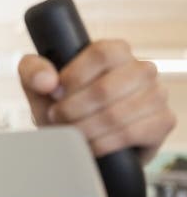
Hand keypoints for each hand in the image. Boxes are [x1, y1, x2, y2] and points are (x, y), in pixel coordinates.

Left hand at [19, 39, 175, 163]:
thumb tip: (47, 82)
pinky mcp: (163, 122)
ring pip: (116, 114)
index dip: (74, 76)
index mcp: (116, 50)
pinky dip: (101, 143)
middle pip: (106, 88)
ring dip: (84, 128)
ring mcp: (157, 95)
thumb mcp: (39, 85)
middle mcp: (142, 68)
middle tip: (56, 118)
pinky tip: (88, 146)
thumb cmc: (62, 105)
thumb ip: (33, 72)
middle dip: (73, 109)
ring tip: (69, 132)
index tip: (54, 93)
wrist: (83, 140)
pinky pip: (130, 133)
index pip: (101, 53)